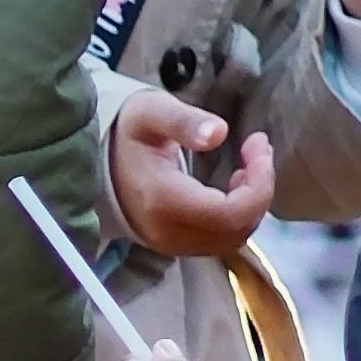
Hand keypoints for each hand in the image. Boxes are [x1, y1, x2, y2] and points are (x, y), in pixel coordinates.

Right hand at [108, 85, 276, 259]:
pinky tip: (235, 186)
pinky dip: (239, 214)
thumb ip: (183, 121)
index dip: (258, 183)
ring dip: (252, 202)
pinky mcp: (178, 247)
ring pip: (235, 237)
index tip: (258, 143)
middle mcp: (168, 231)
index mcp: (163, 199)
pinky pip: (222, 240)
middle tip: (258, 149)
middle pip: (237, 227)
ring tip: (250, 165)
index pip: (229, 212)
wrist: (101, 164)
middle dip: (260, 188)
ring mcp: (173, 245)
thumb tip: (219, 133)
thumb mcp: (151, 113)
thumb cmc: (131, 133)